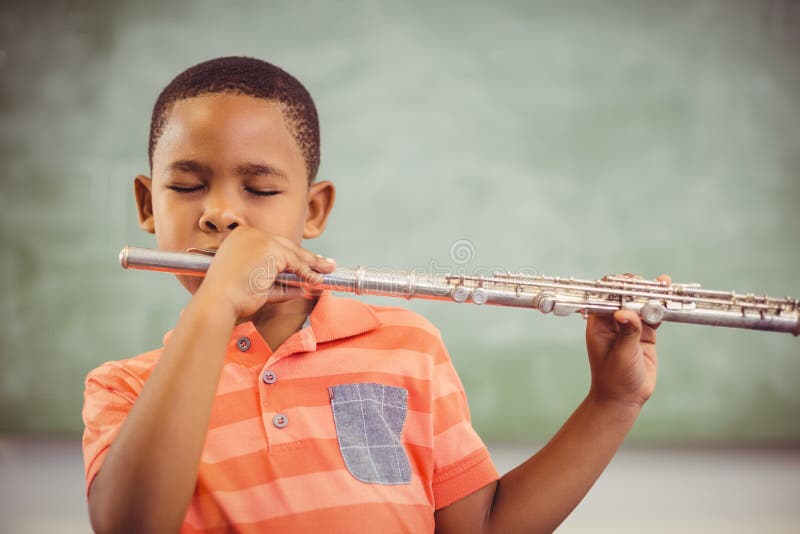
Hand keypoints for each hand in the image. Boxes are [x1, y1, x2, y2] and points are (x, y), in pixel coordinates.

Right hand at [195, 226, 335, 317]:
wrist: (218, 301)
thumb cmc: (231, 298)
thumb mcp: (259, 287)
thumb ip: (280, 284)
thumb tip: (302, 287)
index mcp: (240, 238)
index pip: (273, 245)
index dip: (293, 255)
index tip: (308, 262)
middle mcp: (249, 234)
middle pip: (286, 245)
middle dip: (308, 257)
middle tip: (325, 265)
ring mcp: (259, 239)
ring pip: (293, 253)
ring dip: (312, 264)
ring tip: (326, 272)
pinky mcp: (269, 249)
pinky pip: (295, 262)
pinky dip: (307, 272)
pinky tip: (316, 280)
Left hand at [585, 273, 670, 407]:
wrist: (625, 399)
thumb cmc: (614, 379)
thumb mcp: (621, 355)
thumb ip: (627, 333)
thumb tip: (624, 312)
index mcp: (599, 324)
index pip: (605, 297)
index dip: (618, 287)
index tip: (632, 283)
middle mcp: (613, 322)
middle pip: (625, 296)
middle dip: (638, 287)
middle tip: (651, 285)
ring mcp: (630, 326)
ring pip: (640, 303)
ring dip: (652, 294)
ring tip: (664, 285)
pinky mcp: (645, 333)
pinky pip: (653, 315)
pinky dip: (661, 308)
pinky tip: (669, 300)